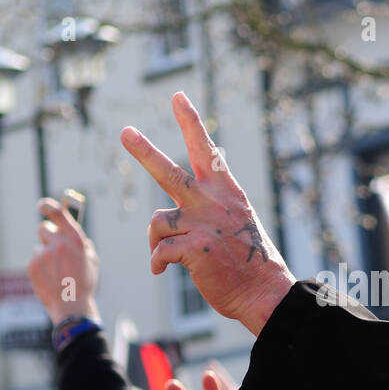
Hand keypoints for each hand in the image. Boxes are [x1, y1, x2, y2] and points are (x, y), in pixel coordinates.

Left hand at [27, 197, 99, 323]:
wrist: (71, 306)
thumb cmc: (83, 284)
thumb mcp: (91, 261)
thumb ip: (82, 244)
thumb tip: (70, 230)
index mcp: (76, 240)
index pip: (58, 213)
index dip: (48, 205)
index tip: (42, 205)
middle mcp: (59, 244)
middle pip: (44, 228)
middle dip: (47, 236)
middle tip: (53, 248)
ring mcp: (45, 255)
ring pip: (39, 246)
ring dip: (45, 254)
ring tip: (55, 271)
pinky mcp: (33, 265)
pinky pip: (34, 259)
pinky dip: (40, 267)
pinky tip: (49, 278)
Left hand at [122, 93, 295, 334]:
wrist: (263, 292)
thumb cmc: (249, 262)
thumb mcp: (236, 223)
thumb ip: (208, 209)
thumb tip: (166, 215)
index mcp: (226, 192)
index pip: (206, 150)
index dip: (191, 122)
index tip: (177, 97)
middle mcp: (213, 202)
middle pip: (168, 172)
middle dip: (143, 151)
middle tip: (125, 132)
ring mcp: (203, 223)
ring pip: (157, 220)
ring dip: (155, 240)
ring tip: (163, 257)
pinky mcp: (193, 248)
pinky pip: (159, 251)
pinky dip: (157, 263)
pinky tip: (164, 271)